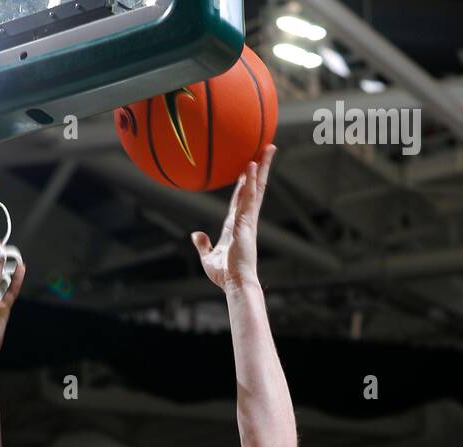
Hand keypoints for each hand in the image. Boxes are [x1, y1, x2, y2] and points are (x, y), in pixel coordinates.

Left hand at [192, 145, 274, 291]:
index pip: (240, 200)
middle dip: (261, 170)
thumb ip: (203, 244)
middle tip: (266, 151)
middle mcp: (245, 220)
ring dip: (261, 167)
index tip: (246, 170)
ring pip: (256, 188)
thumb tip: (195, 234)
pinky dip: (251, 181)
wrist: (235, 283)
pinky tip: (252, 166)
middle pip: (254, 189)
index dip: (244, 185)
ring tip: (267, 148)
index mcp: (236, 226)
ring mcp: (248, 220)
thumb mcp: (208, 258)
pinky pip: (249, 197)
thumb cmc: (225, 275)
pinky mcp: (247, 222)